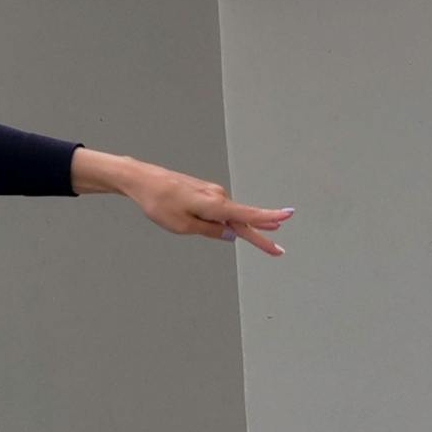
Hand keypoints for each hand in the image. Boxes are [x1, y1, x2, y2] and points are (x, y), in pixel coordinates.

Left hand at [78, 149, 292, 254]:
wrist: (142, 180)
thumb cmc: (159, 202)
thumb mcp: (183, 226)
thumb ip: (210, 231)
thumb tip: (231, 234)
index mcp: (214, 205)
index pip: (248, 214)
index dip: (269, 218)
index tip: (288, 216)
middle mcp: (217, 196)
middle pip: (243, 220)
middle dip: (260, 235)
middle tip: (277, 251)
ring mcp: (212, 193)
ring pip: (229, 216)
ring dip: (234, 229)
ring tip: (224, 235)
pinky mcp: (205, 192)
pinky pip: (219, 211)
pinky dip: (222, 220)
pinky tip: (208, 223)